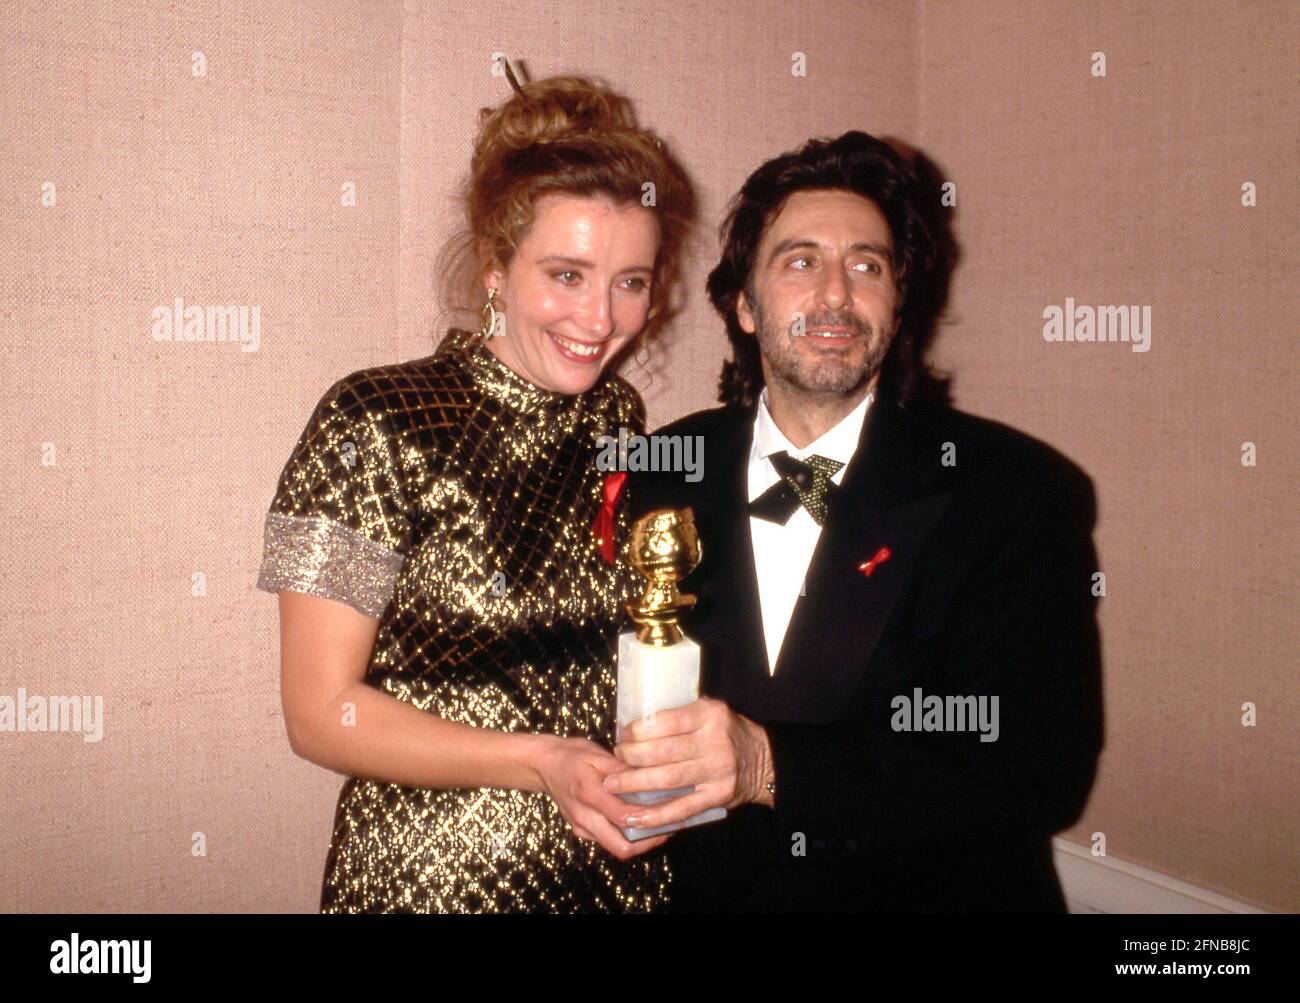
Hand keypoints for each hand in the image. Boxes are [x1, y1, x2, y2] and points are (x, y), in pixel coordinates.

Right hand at [533, 736, 670, 860]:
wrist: (543, 765)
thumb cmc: (571, 755)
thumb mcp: (596, 754)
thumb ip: (621, 769)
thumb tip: (648, 777)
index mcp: (588, 794)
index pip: (624, 817)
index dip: (650, 819)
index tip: (671, 810)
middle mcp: (584, 817)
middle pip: (621, 847)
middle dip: (649, 842)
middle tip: (670, 826)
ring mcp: (582, 828)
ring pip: (617, 848)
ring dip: (641, 841)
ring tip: (662, 823)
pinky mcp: (583, 831)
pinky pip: (609, 841)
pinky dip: (628, 836)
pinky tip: (642, 820)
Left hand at [605, 697, 772, 830]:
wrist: (765, 761)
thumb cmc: (728, 733)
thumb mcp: (710, 712)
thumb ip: (681, 717)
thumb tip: (636, 728)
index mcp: (710, 715)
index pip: (667, 721)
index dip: (639, 730)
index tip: (623, 735)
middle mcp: (715, 742)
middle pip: (664, 751)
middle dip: (632, 756)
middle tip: (616, 758)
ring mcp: (717, 772)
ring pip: (668, 779)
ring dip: (636, 783)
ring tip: (613, 784)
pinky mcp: (717, 797)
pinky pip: (682, 808)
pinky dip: (656, 815)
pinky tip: (635, 817)